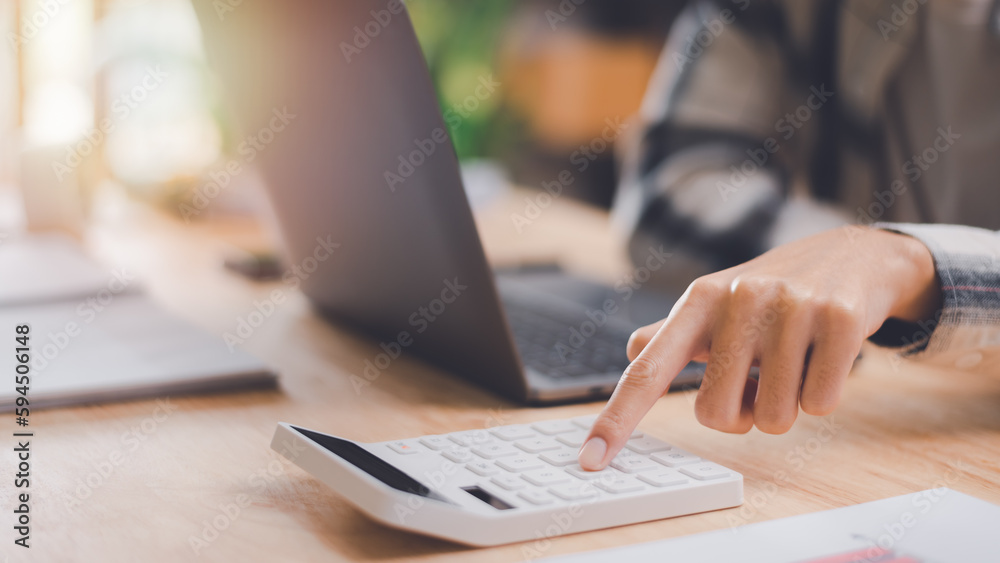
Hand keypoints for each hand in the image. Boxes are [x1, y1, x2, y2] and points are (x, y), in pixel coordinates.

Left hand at [578, 226, 940, 469]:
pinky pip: (820, 406)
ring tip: (794, 363)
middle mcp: (737, 298)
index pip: (647, 370)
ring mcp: (790, 306)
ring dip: (785, 406)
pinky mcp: (839, 319)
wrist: (854, 255)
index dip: (617, 419)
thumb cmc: (772, 292)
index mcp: (698, 300)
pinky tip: (824, 358)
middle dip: (740, 415)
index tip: (591, 459)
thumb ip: (674, 334)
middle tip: (757, 382)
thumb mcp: (718, 303)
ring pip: (773, 417)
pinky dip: (822, 397)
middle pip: (716, 414)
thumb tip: (634, 352)